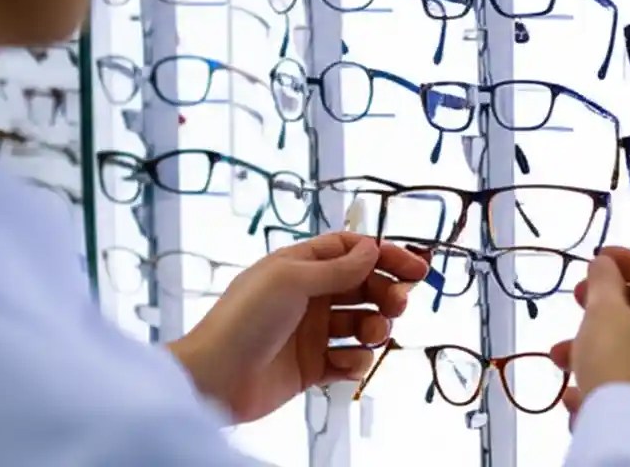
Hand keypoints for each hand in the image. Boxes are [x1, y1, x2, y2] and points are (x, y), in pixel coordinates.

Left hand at [168, 232, 427, 422]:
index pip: (352, 251)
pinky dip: (354, 362)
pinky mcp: (312, 367)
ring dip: (375, 328)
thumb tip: (372, 248)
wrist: (213, 381)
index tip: (416, 268)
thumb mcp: (290, 281)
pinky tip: (343, 364)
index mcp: (300, 267)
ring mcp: (311, 333)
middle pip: (363, 286)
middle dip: (386, 294)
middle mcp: (308, 296)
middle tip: (398, 305)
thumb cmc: (242, 321)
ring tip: (371, 336)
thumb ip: (338, 267)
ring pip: (361, 324)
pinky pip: (349, 360)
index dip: (385, 256)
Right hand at [549, 246, 629, 432]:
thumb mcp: (602, 311)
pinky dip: (617, 379)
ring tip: (562, 361)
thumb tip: (606, 264)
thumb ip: (603, 280)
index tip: (597, 258)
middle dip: (604, 311)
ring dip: (600, 349)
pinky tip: (581, 395)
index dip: (623, 260)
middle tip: (576, 303)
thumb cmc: (619, 359)